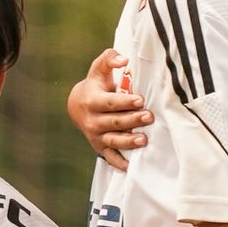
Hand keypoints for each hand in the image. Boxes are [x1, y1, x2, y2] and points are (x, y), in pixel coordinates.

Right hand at [67, 49, 146, 172]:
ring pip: (113, 140)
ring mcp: (96, 135)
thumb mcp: (98, 68)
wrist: (78, 106)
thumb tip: (124, 60)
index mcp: (92, 101)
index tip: (140, 100)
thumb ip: (109, 59)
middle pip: (114, 121)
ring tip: (143, 140)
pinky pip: (109, 156)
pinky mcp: (100, 146)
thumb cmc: (95, 84)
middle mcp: (93, 120)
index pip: (110, 102)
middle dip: (132, 120)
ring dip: (128, 141)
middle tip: (149, 116)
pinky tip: (130, 167)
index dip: (125, 102)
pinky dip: (118, 163)